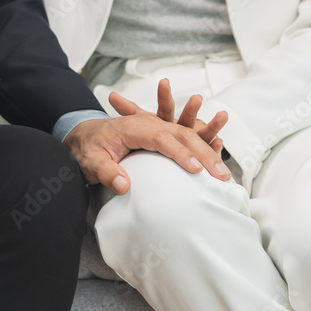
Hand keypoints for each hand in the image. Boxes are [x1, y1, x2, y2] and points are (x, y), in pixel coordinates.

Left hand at [64, 79, 229, 194]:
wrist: (85, 135)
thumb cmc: (88, 149)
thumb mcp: (91, 162)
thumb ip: (107, 173)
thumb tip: (124, 186)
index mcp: (134, 127)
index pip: (161, 138)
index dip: (180, 153)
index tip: (195, 169)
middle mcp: (150, 124)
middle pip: (182, 135)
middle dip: (204, 154)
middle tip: (221, 175)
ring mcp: (158, 127)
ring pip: (189, 134)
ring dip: (209, 150)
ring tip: (225, 170)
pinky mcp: (162, 135)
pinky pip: (187, 136)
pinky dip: (205, 145)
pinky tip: (220, 153)